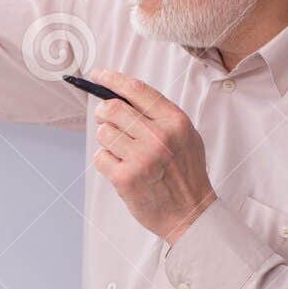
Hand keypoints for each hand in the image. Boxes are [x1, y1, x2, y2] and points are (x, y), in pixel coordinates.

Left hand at [89, 69, 216, 244]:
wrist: (190, 213)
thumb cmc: (184, 173)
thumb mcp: (184, 136)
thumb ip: (158, 115)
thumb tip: (120, 94)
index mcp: (174, 121)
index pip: (136, 89)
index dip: (112, 79)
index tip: (97, 75)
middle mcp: (159, 136)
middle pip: (112, 108)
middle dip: (103, 113)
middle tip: (106, 121)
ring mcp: (142, 157)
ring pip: (103, 132)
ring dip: (106, 141)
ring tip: (122, 152)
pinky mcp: (126, 177)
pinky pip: (100, 157)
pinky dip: (106, 162)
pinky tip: (121, 169)